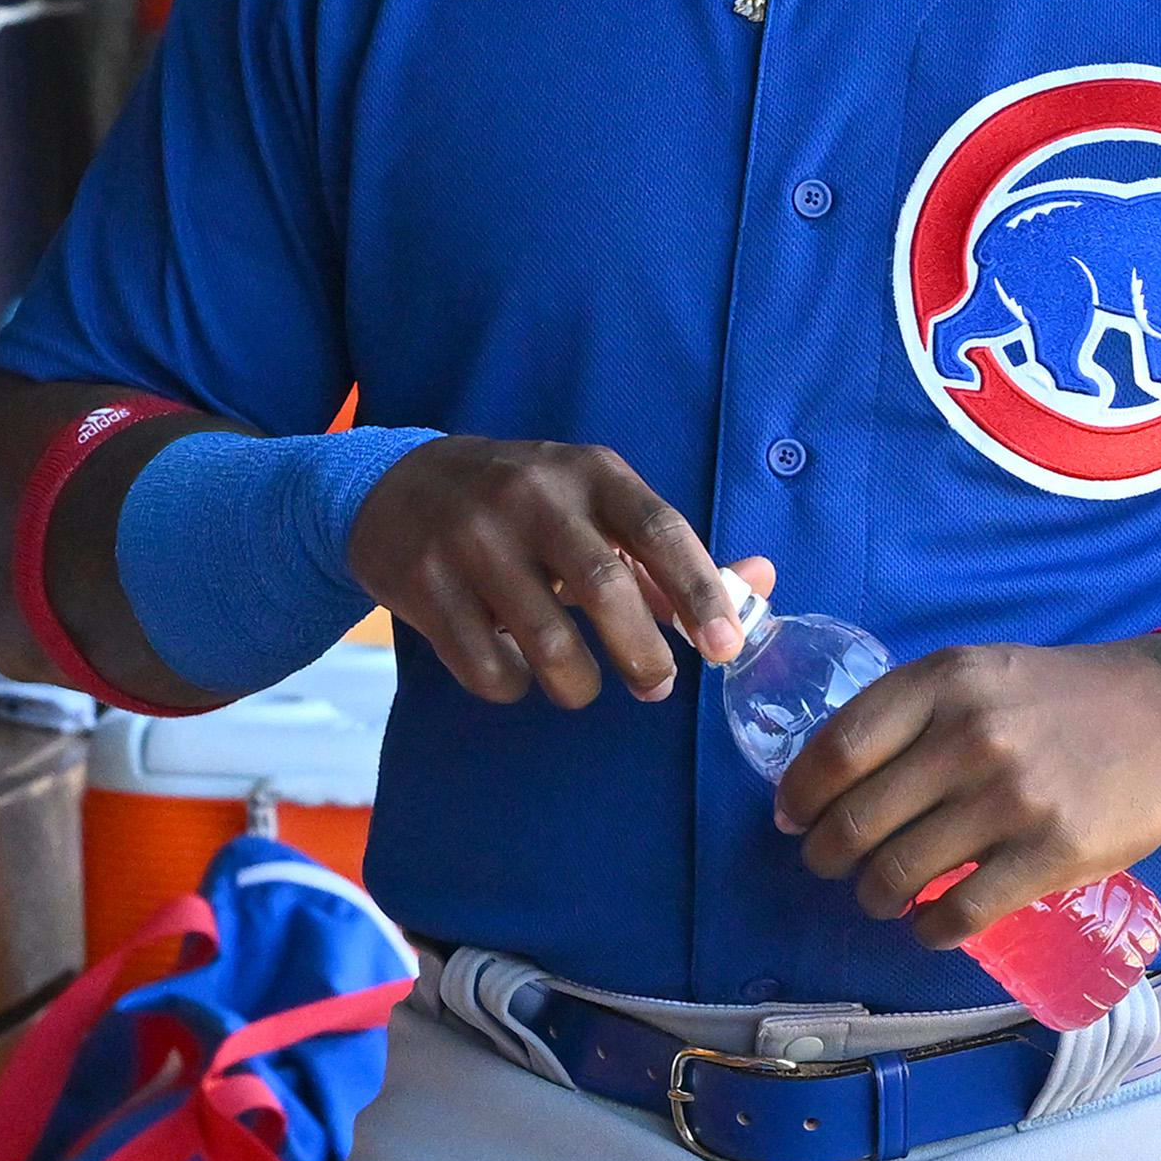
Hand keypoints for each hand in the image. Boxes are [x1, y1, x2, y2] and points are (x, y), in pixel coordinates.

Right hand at [344, 439, 740, 708]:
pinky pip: (486, 666)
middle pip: (605, 588)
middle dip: (644, 654)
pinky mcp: (423, 582)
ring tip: (581, 688)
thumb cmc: (527, 506)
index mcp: (590, 472)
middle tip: (658, 687)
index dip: (700, 592)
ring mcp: (472, 538)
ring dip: (577, 685)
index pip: (660, 530)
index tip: (726, 648)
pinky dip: (512, 686)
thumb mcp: (597, 506)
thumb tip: (761, 584)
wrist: (399, 485)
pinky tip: (514, 671)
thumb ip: (672, 555)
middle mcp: (532, 496)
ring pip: (546, 641)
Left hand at [772, 636, 1160, 945]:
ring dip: (875, 896)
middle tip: (832, 865)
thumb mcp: (979, 673)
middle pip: (856, 821)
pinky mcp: (1052, 853)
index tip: (793, 817)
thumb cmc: (1060, 698)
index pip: (836, 751)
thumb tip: (825, 778)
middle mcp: (970, 736)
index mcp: (943, 682)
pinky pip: (958, 913)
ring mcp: (1012, 798)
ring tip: (882, 895)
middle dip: (826, 856)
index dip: (799, 795)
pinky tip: (928, 924)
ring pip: (898, 873)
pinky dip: (927, 930)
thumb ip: (909, 713)